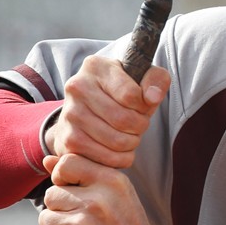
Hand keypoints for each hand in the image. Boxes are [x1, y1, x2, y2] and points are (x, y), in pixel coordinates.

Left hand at [37, 153, 155, 224]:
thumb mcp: (116, 194)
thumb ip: (84, 173)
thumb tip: (47, 159)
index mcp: (110, 181)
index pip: (67, 164)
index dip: (62, 177)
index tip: (74, 191)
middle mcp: (96, 200)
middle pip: (52, 194)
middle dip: (61, 208)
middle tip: (84, 221)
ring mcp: (82, 224)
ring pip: (45, 217)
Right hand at [46, 56, 170, 168]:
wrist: (84, 110)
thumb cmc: (120, 92)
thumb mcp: (141, 78)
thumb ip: (157, 79)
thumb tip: (153, 97)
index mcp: (96, 67)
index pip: (132, 95)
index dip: (145, 106)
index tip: (142, 106)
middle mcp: (77, 87)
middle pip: (125, 120)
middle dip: (140, 126)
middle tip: (138, 124)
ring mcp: (70, 114)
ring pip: (118, 141)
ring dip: (132, 143)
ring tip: (129, 134)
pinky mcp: (68, 140)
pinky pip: (107, 158)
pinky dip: (121, 158)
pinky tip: (119, 148)